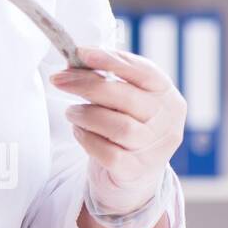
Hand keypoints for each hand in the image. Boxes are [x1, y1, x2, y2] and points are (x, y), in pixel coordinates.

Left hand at [49, 46, 187, 215]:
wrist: (133, 175)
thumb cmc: (125, 124)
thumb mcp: (123, 99)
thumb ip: (106, 78)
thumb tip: (75, 60)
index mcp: (168, 97)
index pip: (144, 72)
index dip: (112, 60)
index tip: (82, 53)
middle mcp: (168, 123)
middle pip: (126, 98)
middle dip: (87, 85)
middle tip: (59, 80)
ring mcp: (155, 149)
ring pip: (118, 127)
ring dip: (86, 114)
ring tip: (71, 111)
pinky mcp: (136, 171)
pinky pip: (108, 153)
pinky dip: (87, 139)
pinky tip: (79, 131)